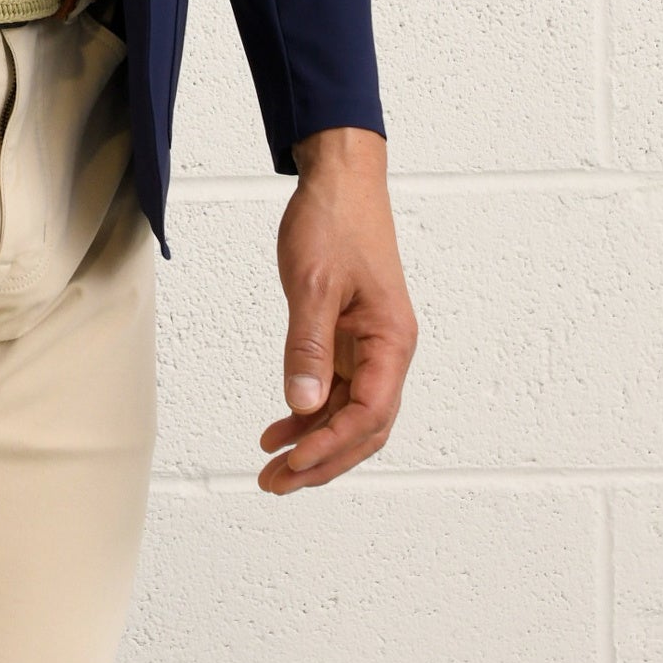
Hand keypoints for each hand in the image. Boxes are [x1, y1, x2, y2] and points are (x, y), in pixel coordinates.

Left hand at [256, 126, 415, 494]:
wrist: (340, 179)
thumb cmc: (334, 221)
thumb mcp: (313, 283)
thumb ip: (307, 346)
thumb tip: (303, 406)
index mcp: (391, 340)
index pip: (370, 414)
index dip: (332, 446)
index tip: (291, 464)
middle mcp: (388, 350)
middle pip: (364, 428)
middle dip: (322, 461)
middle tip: (275, 483)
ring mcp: (369, 346)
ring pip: (348, 414)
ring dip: (313, 443)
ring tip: (271, 468)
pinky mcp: (349, 336)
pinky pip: (335, 389)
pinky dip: (309, 413)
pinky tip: (279, 427)